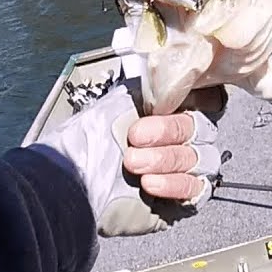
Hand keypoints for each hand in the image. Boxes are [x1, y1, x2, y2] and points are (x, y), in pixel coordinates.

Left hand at [31, 82, 223, 236]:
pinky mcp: (182, 199)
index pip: (201, 98)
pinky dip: (174, 184)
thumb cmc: (87, 145)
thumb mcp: (115, 106)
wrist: (70, 186)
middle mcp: (180, 140)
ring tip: (134, 163)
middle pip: (198, 129)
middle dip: (167, 131)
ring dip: (167, 159)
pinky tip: (151, 183)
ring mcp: (184, 169)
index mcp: (167, 111)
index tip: (157, 105)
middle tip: (135, 137)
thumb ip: (147, 90)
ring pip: (200, 159)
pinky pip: (195, 189)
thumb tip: (164, 72)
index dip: (186, 100)